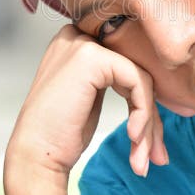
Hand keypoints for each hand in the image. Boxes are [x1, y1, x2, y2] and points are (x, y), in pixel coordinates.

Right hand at [4, 23, 168, 179]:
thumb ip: (117, 79)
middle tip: (156, 157)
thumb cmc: (60, 135)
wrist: (35, 157)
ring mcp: (82, 44)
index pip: (127, 64)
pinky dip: (143, 113)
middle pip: (136, 71)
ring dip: (149, 124)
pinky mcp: (91, 57)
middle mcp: (77, 36)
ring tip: (143, 158)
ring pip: (141, 78)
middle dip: (151, 117)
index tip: (148, 143)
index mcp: (76, 43)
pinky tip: (132, 137)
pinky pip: (137, 81)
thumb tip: (159, 84)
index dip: (144, 104)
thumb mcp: (91, 98)